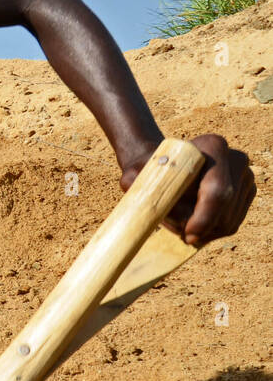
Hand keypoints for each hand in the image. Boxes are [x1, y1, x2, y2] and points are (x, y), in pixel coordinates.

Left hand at [120, 134, 255, 245]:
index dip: (204, 217)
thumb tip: (146, 202)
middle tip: (179, 234)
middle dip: (202, 228)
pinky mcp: (246, 193)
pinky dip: (212, 232)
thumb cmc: (147, 172)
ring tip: (179, 225)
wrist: (163, 167)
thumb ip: (134, 185)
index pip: (216, 191)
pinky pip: (232, 224)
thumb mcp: (134, 176)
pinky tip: (192, 225)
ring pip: (229, 220)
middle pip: (225, 209)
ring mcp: (246, 176)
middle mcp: (236, 159)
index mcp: (213, 146)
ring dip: (204, 231)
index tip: (187, 234)